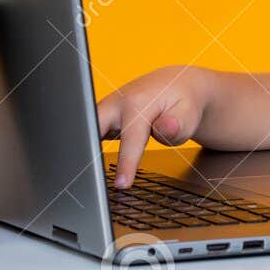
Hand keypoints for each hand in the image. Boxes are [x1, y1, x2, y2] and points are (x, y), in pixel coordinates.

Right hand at [95, 65, 210, 187]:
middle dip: (85, 149)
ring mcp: (107, 108)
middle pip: (92, 128)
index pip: (130, 139)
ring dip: (83, 149)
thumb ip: (177, 126)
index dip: (126, 163)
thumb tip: (166, 127)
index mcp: (137, 103)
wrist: (176, 85)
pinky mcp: (102, 116)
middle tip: (85, 179)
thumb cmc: (182, 103)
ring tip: (81, 175)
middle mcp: (117, 103)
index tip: (122, 184)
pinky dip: (87, 147)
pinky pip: (89, 132)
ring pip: (87, 130)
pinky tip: (85, 164)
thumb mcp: (188, 115)